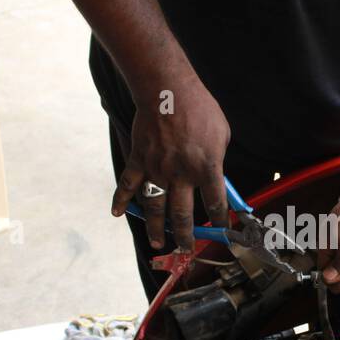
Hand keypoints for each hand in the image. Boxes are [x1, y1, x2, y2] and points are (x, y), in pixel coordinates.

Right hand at [110, 76, 230, 250]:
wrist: (167, 90)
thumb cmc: (199, 109)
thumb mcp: (222, 134)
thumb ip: (218, 159)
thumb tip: (217, 177)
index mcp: (207, 167)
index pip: (216, 203)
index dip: (221, 220)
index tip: (223, 230)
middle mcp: (181, 174)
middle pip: (183, 215)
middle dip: (185, 236)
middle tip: (186, 249)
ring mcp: (157, 169)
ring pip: (155, 207)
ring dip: (156, 228)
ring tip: (158, 242)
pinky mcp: (139, 160)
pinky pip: (128, 184)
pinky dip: (121, 199)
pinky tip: (117, 212)